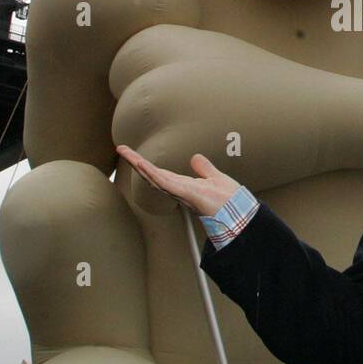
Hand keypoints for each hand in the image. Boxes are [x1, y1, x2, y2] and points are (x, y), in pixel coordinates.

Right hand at [116, 145, 239, 217]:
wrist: (241, 214)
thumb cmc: (230, 201)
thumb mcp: (216, 178)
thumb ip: (205, 169)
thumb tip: (195, 158)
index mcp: (184, 186)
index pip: (161, 173)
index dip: (147, 164)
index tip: (134, 154)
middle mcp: (179, 190)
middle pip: (153, 174)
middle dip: (136, 162)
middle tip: (121, 149)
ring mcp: (181, 193)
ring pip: (155, 177)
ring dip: (139, 165)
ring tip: (125, 152)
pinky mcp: (186, 194)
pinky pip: (166, 183)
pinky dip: (153, 174)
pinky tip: (142, 165)